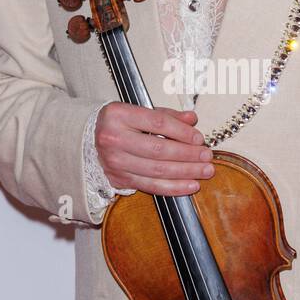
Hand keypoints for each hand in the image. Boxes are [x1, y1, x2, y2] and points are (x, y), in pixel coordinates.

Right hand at [95, 102, 214, 196]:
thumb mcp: (140, 111)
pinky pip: (151, 186)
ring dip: (186, 172)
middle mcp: (114, 138)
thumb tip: (192, 119)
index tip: (199, 138)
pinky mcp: (119, 179)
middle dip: (188, 154)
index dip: (182, 132)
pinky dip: (174, 187)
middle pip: (159, 149)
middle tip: (207, 156)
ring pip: (157, 170)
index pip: (158, 123)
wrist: (92, 139)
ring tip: (205, 170)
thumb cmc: (121, 123)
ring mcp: (115, 161)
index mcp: (118, 114)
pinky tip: (191, 185)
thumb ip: (167, 115)